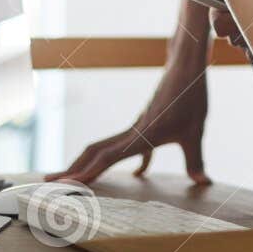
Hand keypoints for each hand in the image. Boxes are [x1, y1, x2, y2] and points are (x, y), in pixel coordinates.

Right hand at [48, 45, 210, 185]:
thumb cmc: (191, 96)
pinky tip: (139, 175)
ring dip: (87, 163)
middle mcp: (132, 132)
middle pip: (94, 153)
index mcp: (141, 136)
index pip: (107, 158)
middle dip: (72, 169)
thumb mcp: (196, 130)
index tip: (65, 185)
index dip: (86, 173)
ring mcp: (136, 128)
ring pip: (104, 148)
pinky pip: (127, 145)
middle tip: (47, 183)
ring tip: (71, 178)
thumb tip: (204, 183)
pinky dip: (126, 159)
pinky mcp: (144, 125)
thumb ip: (195, 159)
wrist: (186, 66)